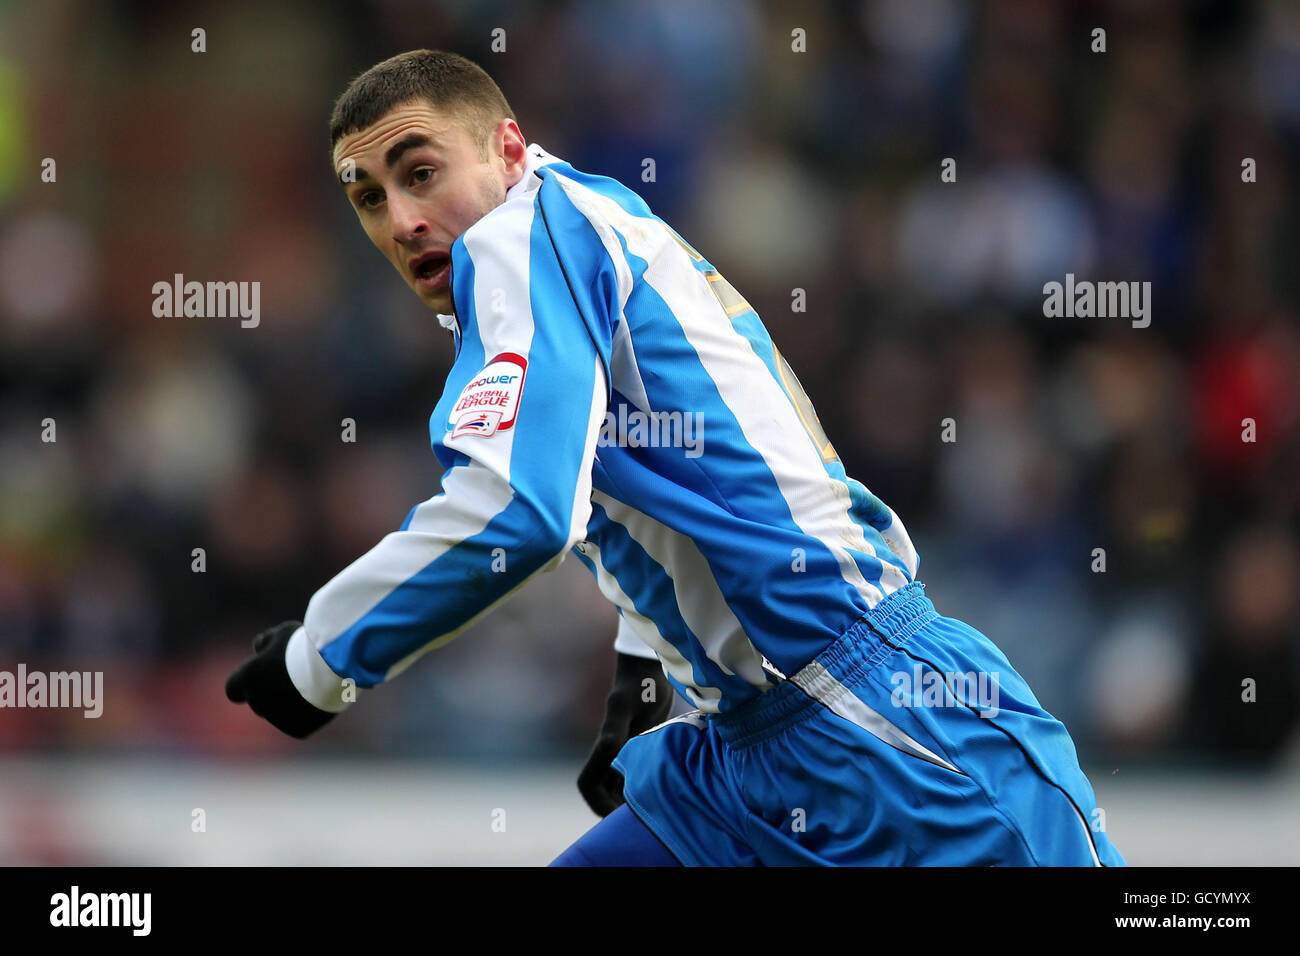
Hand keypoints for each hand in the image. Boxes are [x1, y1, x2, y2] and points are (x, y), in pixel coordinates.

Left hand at [226, 621, 337, 738]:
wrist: (332, 669)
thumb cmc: (306, 646)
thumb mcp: (284, 632)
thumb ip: (266, 641)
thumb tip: (258, 647)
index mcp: (248, 679)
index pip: (233, 689)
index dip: (245, 684)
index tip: (260, 676)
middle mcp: (258, 702)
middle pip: (258, 703)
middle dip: (270, 694)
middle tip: (293, 679)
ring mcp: (277, 719)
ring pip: (279, 714)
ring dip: (289, 704)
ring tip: (314, 686)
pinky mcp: (298, 730)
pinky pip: (298, 723)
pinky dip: (306, 715)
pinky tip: (320, 699)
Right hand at [578, 652, 672, 815]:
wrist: (650, 667)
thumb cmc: (640, 684)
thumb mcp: (627, 708)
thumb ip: (616, 730)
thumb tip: (608, 752)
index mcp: (605, 746)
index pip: (588, 784)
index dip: (597, 805)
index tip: (616, 817)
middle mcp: (611, 750)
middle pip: (604, 790)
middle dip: (616, 808)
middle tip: (643, 821)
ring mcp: (624, 746)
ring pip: (619, 783)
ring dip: (630, 798)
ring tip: (655, 811)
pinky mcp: (639, 741)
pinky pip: (635, 770)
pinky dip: (643, 783)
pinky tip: (664, 790)